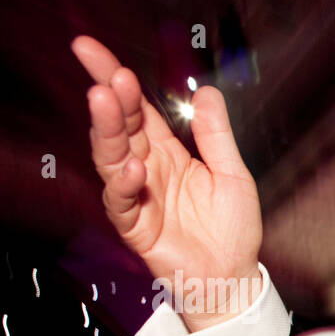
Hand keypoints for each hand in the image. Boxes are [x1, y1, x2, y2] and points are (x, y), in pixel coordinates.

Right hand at [71, 35, 261, 330]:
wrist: (232, 277)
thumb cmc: (232, 231)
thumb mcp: (233, 174)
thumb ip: (216, 135)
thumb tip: (207, 92)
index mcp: (170, 153)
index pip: (140, 110)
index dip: (122, 83)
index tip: (105, 58)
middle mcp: (148, 169)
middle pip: (121, 125)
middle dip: (108, 95)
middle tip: (101, 69)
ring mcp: (139, 195)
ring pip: (112, 156)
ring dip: (108, 129)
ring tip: (106, 101)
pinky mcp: (136, 225)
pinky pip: (122, 200)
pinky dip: (125, 182)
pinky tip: (134, 166)